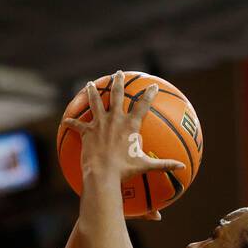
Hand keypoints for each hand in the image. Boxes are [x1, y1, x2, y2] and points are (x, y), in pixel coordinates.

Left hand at [63, 71, 185, 182]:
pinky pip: (77, 125)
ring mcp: (99, 123)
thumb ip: (164, 164)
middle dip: (118, 82)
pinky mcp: (87, 132)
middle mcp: (115, 119)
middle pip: (116, 95)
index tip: (153, 86)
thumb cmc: (125, 171)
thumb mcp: (146, 166)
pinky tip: (65, 120)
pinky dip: (72, 122)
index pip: (143, 105)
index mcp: (130, 125)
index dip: (149, 94)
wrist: (103, 174)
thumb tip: (182, 167)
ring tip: (89, 84)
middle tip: (119, 73)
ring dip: (92, 92)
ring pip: (95, 102)